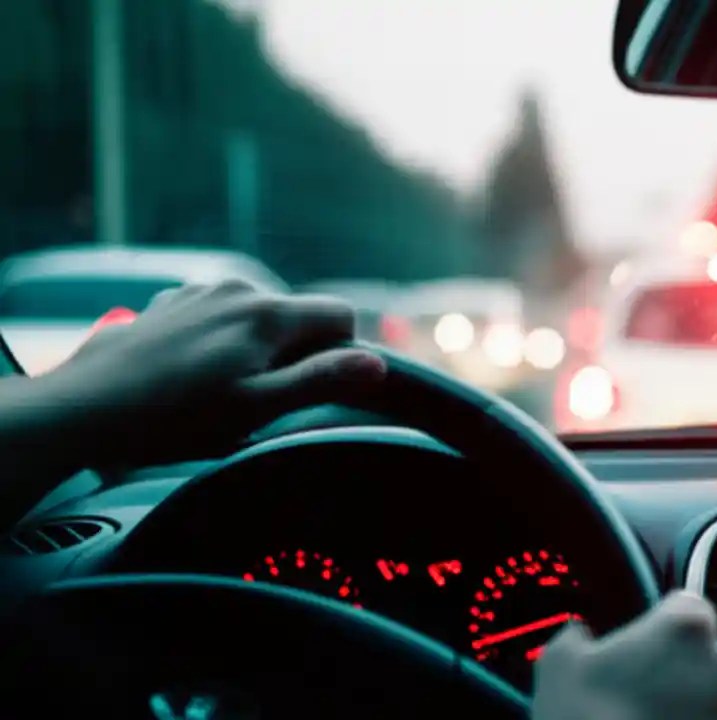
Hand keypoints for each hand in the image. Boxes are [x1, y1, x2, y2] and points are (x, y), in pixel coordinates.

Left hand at [50, 280, 385, 463]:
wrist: (85, 406)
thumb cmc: (174, 417)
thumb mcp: (257, 409)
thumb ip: (320, 381)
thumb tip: (378, 363)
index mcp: (269, 313)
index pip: (341, 314)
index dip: (339, 353)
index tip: (310, 388)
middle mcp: (239, 289)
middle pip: (299, 316)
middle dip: (294, 354)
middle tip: (258, 400)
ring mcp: (201, 291)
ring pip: (258, 317)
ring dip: (255, 348)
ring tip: (217, 391)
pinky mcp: (171, 301)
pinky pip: (220, 316)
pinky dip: (219, 341)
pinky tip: (189, 375)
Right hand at [533, 592, 716, 719]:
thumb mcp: (558, 664)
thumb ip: (576, 635)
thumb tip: (579, 635)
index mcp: (686, 626)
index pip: (684, 605)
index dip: (659, 627)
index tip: (640, 647)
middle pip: (710, 654)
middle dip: (683, 671)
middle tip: (642, 695)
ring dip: (695, 709)